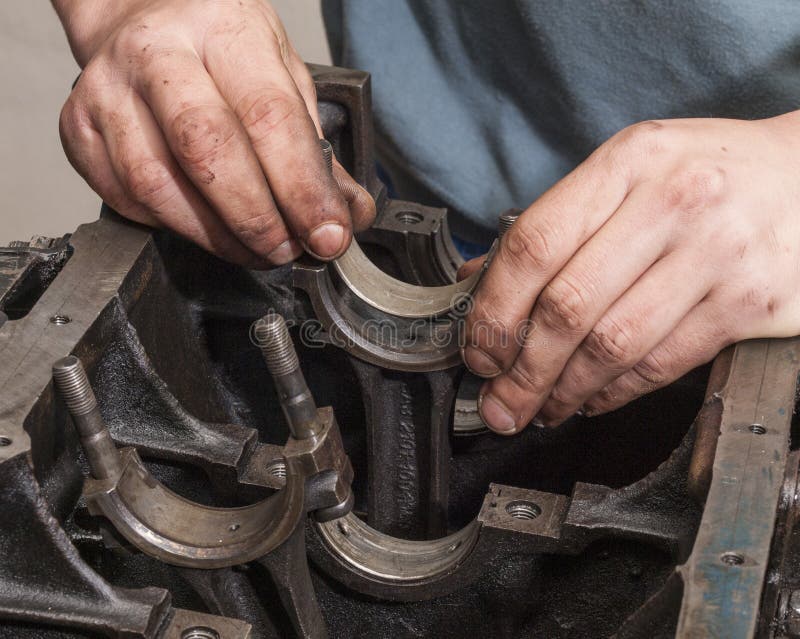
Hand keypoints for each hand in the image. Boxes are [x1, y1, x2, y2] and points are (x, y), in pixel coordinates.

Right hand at [53, 0, 373, 266]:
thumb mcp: (282, 75)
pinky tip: (205, 228)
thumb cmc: (219, 48)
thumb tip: (350, 215)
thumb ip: (316, 147)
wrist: (139, 15)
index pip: (268, 118)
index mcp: (223, 29)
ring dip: (216, 236)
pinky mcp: (78, 129)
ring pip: (158, 186)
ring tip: (254, 249)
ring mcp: (107, 91)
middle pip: (207, 152)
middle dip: (257, 220)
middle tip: (288, 250)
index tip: (328, 234)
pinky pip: (126, 200)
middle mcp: (156, 53)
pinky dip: (174, 228)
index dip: (301, 189)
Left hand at [459, 114, 799, 432]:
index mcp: (627, 163)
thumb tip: (480, 283)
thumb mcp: (630, 171)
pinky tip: (592, 399)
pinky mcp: (750, 302)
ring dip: (564, 391)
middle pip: (568, 306)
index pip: (535, 244)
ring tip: (540, 409)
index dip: (494, 309)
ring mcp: (717, 254)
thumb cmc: (708, 175)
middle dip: (521, 370)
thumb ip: (557, 224)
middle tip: (500, 402)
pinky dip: (615, 393)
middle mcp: (672, 202)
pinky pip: (662, 364)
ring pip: (613, 345)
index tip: (477, 350)